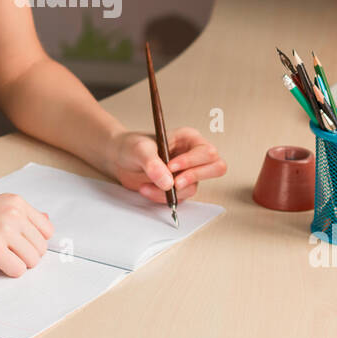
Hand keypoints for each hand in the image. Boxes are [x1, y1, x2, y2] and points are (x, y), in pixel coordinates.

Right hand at [0, 193, 53, 276]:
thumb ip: (20, 215)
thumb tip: (48, 219)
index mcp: (15, 201)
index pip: (47, 230)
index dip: (33, 242)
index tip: (15, 245)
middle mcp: (12, 213)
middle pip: (41, 248)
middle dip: (25, 256)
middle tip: (2, 253)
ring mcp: (3, 231)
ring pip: (32, 261)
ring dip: (17, 264)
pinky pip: (18, 271)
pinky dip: (7, 272)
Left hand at [105, 126, 226, 204]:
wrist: (120, 159)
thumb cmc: (132, 146)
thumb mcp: (139, 149)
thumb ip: (152, 163)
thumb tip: (168, 182)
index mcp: (189, 139)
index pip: (206, 152)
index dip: (191, 162)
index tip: (170, 166)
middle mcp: (193, 156)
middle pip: (216, 168)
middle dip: (194, 177)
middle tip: (175, 183)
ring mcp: (188, 173)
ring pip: (194, 188)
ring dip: (169, 191)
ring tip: (147, 185)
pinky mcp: (179, 188)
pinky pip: (180, 198)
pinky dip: (162, 198)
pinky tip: (146, 189)